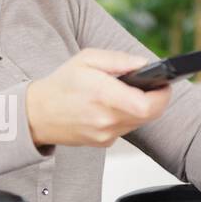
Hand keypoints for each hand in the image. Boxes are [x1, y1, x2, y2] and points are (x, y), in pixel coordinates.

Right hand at [27, 48, 171, 147]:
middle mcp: (105, 118)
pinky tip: (114, 106)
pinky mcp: (103, 142)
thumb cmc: (60, 85)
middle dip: (156, 99)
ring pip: (140, 122)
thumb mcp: (86, 59)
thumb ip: (118, 59)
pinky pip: (126, 128)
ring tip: (130, 93)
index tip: (163, 83)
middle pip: (149, 115)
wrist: (37, 114)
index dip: (162, 95)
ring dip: (142, 108)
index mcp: (102, 94)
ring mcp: (104, 134)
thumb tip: (143, 64)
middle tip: (153, 86)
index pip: (147, 105)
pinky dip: (127, 117)